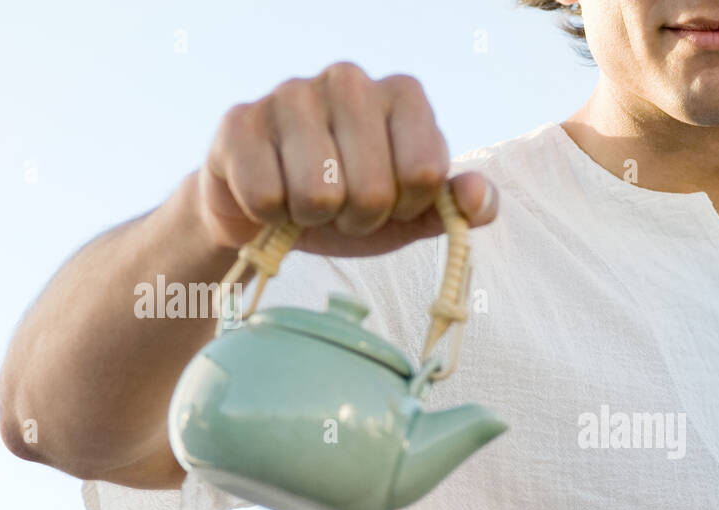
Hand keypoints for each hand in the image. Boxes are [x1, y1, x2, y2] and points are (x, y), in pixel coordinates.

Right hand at [196, 62, 495, 256]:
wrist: (271, 212)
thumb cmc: (352, 205)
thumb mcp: (411, 214)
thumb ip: (454, 208)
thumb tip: (480, 199)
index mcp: (403, 95)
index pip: (424, 172)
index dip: (407, 207)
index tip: (393, 203)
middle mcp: (349, 80)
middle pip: (373, 189)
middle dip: (360, 219)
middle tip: (345, 210)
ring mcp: (290, 93)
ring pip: (319, 194)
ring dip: (314, 219)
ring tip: (309, 204)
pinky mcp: (239, 121)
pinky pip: (267, 197)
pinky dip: (271, 215)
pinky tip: (272, 197)